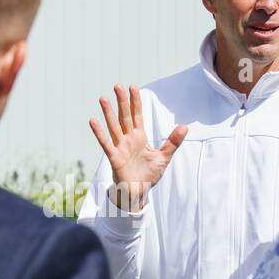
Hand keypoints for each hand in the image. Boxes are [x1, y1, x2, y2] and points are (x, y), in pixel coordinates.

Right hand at [88, 84, 186, 211]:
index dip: (135, 102)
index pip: (137, 115)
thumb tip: (185, 126)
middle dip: (122, 101)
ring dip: (108, 113)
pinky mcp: (114, 157)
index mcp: (139, 137)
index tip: (132, 87)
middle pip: (124, 117)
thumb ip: (173, 141)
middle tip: (117, 85)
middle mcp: (128, 139)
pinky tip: (93, 121)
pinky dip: (99, 133)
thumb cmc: (149, 175)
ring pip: (114, 126)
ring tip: (103, 98)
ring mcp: (120, 147)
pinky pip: (105, 143)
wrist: (139, 192)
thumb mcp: (164, 157)